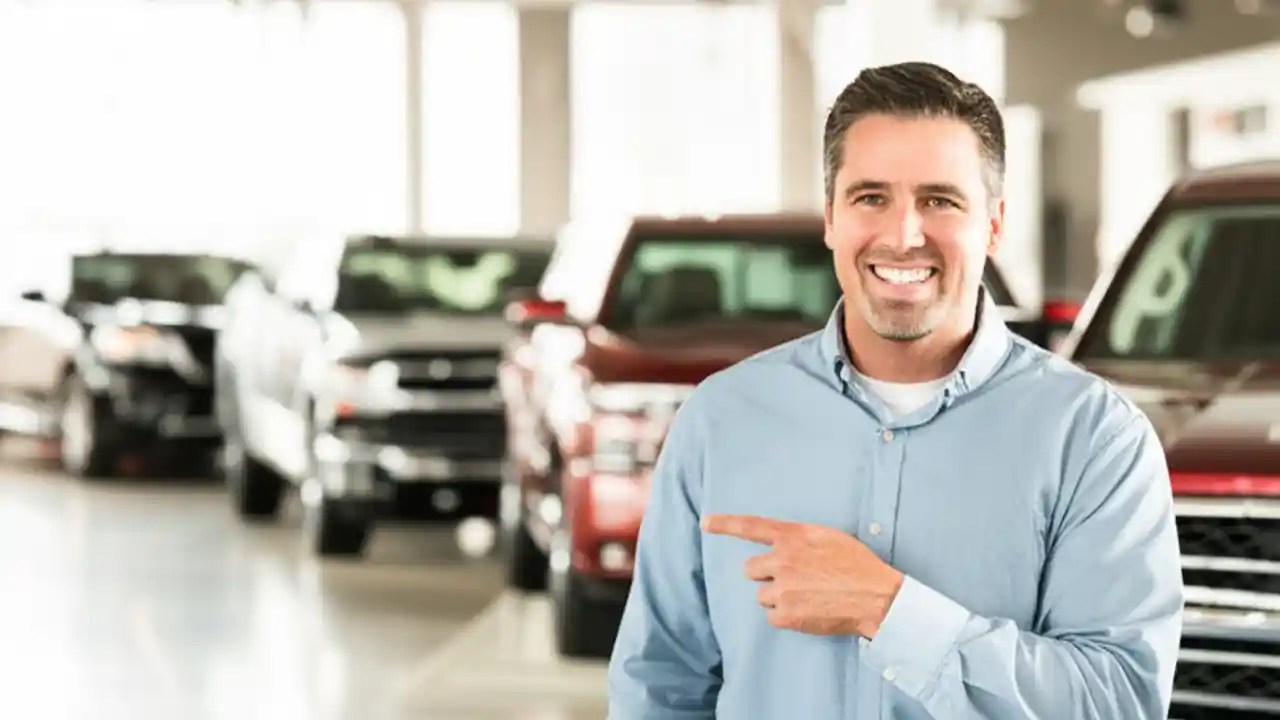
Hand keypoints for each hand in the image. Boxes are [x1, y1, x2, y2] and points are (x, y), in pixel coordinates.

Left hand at [702, 514, 903, 637]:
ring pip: (762, 595)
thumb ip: (800, 539)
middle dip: (767, 575)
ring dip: (778, 598)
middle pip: (751, 569)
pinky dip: (785, 617)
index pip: (751, 526)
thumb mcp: (828, 538)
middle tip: (794, 580)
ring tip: (807, 598)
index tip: (705, 523)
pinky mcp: (785, 614)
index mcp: (793, 536)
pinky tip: (807, 612)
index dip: (725, 524)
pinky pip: (771, 617)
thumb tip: (783, 546)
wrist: (876, 597)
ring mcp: (781, 588)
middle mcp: (782, 559)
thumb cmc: (858, 566)